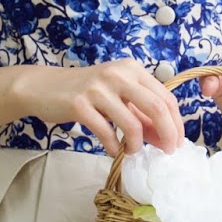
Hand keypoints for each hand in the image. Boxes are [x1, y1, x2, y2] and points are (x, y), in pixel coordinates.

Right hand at [23, 59, 183, 158]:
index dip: (176, 123)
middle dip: (167, 134)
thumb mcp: (118, 96)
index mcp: (132, 69)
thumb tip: (165, 138)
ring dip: (136, 145)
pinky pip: (107, 133)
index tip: (176, 143)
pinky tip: (111, 149)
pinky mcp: (80, 105)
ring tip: (131, 151)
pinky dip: (113, 146)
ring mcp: (98, 89)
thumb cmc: (86, 93)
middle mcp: (118, 74)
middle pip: (157, 108)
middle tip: (166, 152)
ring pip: (133, 124)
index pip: (166, 97)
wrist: (44, 87)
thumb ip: (141, 114)